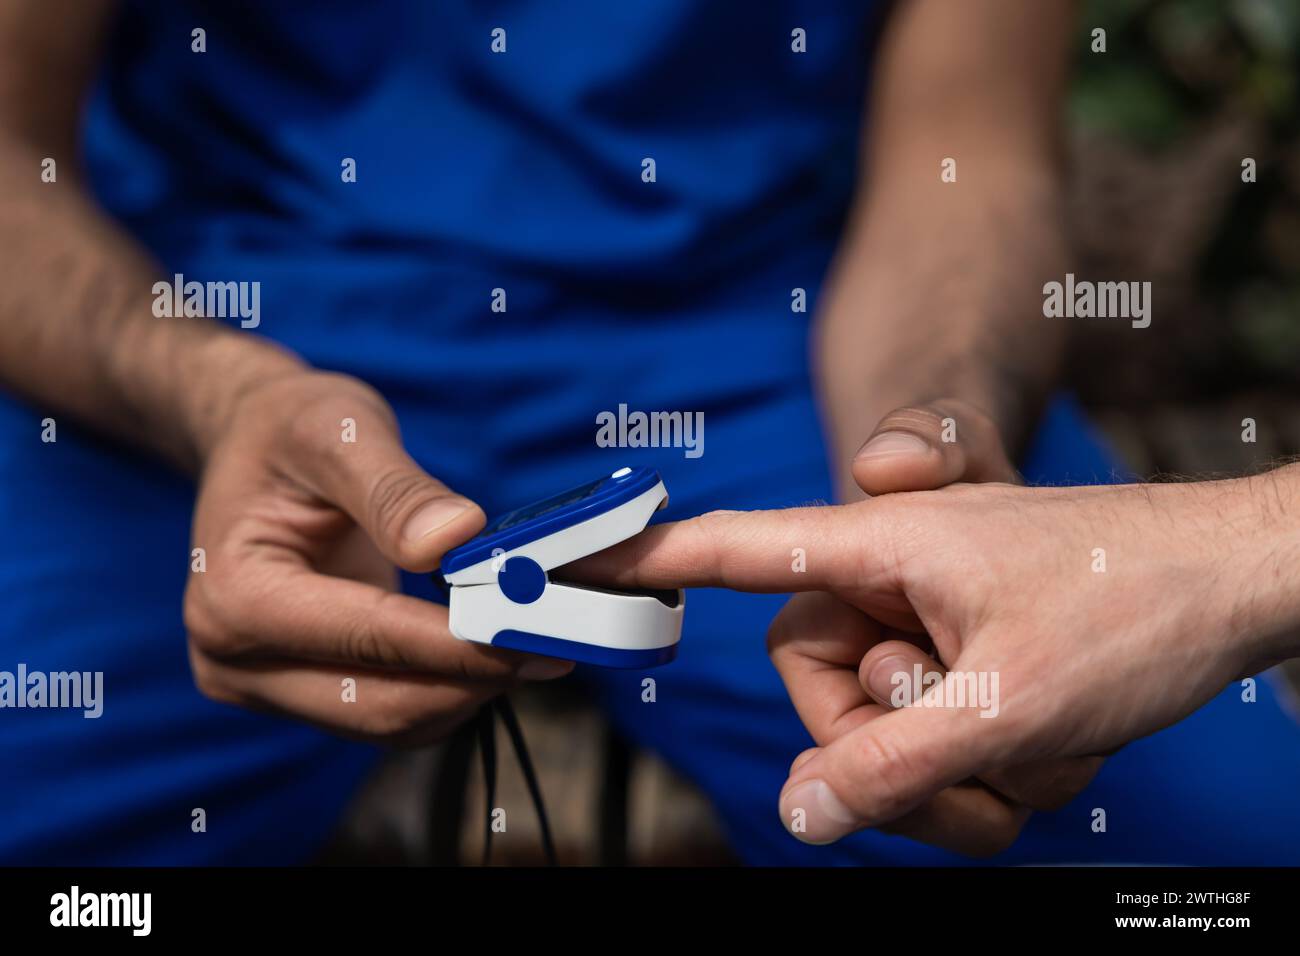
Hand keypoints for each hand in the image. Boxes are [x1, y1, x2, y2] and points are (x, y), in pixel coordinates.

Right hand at [183, 370, 572, 745]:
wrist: (253, 445)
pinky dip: (451, 686)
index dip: (458, 642)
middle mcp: (237, 661)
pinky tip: (495, 646)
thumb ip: (394, 489)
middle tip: (559, 643)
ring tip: (539, 641)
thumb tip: (456, 538)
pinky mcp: (307, 692)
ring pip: (394, 721)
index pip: (367, 638)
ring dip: (473, 689)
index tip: (534, 629)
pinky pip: (392, 711)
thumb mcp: (337, 429)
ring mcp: (268, 686)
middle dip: (476, 677)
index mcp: (235, 596)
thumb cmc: (287, 428)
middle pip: (382, 704)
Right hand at [568, 471, 1297, 846]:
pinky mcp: (975, 654)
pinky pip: (937, 731)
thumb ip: (890, 764)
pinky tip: (1049, 754)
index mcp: (886, 546)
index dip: (664, 560)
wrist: (1244, 584)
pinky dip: (987, 765)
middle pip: (820, 685)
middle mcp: (899, 577)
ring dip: (952, 771)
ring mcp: (938, 618)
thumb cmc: (1136, 603)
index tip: (596, 560)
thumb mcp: (1008, 703)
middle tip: (961, 779)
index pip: (744, 548)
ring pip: (885, 723)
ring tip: (1032, 764)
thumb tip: (796, 813)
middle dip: (883, 752)